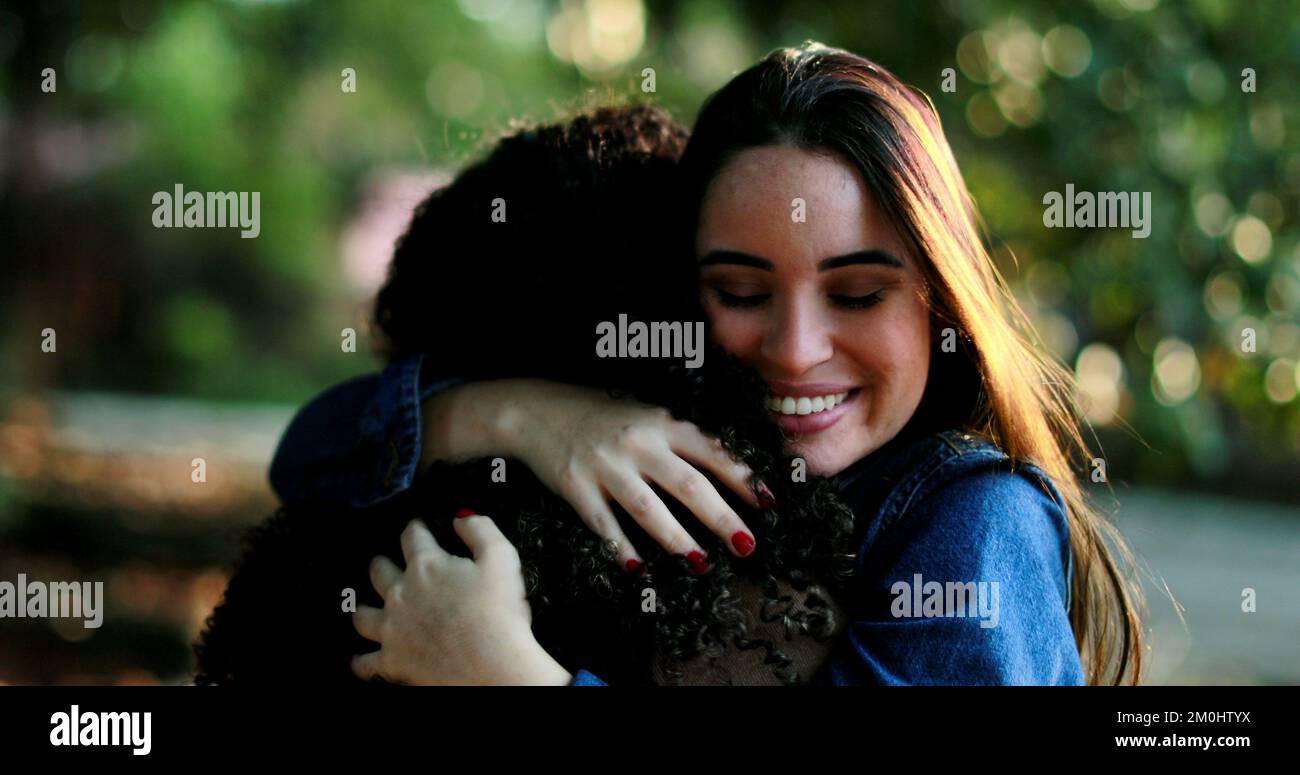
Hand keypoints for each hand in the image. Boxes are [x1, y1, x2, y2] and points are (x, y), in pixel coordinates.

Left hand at [351, 516, 571, 685]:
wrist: (494, 665)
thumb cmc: (499, 612)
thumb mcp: (501, 557)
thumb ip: (480, 530)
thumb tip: (461, 518)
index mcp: (426, 567)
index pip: (412, 536)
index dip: (416, 528)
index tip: (418, 528)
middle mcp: (401, 595)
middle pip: (379, 572)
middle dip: (381, 564)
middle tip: (385, 563)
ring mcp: (392, 630)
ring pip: (362, 616)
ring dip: (362, 608)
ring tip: (364, 607)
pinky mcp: (392, 662)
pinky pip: (365, 663)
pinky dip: (360, 662)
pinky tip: (358, 660)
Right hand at [424, 379, 765, 570]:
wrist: (537, 410)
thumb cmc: (600, 413)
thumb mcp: (644, 411)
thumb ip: (678, 434)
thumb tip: (724, 463)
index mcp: (660, 422)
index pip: (711, 450)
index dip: (743, 477)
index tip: (770, 502)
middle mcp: (637, 443)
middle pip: (687, 484)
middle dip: (721, 517)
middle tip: (747, 545)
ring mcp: (605, 466)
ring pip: (647, 508)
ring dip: (676, 539)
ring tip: (700, 563)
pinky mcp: (576, 487)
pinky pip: (603, 523)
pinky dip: (620, 546)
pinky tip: (638, 568)